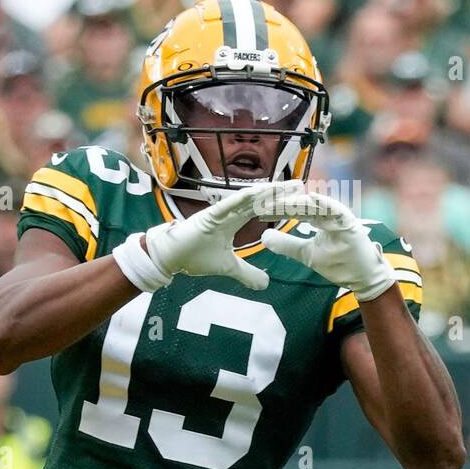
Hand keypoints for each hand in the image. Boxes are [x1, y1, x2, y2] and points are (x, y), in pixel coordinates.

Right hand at [144, 182, 302, 289]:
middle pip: (258, 199)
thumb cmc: (193, 256)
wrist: (169, 258)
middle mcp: (229, 212)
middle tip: (300, 184)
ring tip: (284, 185)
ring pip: (247, 199)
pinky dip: (242, 199)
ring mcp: (219, 212)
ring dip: (265, 192)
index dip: (279, 203)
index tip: (298, 198)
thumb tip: (265, 283)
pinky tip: (258, 192)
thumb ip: (247, 272)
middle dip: (278, 192)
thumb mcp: (228, 267)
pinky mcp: (208, 216)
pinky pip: (228, 206)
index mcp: (234, 220)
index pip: (261, 208)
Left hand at [257, 191, 395, 301]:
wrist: (363, 278)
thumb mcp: (306, 254)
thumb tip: (264, 238)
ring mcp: (339, 216)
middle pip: (301, 204)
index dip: (276, 209)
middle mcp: (328, 214)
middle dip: (282, 202)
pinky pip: (336, 210)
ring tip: (277, 200)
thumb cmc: (339, 264)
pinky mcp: (349, 222)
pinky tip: (310, 197)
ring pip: (315, 205)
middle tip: (261, 202)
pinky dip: (324, 203)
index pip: (294, 211)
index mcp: (319, 218)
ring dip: (296, 202)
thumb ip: (287, 245)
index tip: (257, 210)